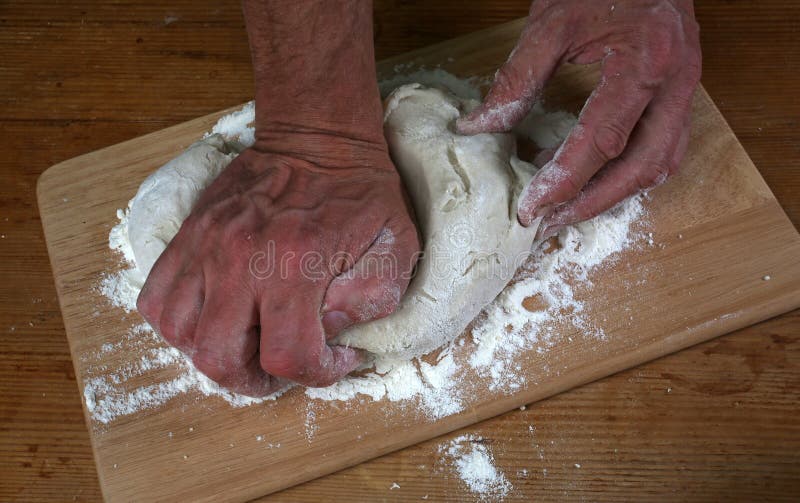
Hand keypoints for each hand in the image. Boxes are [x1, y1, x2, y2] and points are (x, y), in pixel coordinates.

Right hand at [137, 138, 419, 395]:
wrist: (318, 138)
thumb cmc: (363, 193)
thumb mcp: (395, 246)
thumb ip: (370, 299)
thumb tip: (327, 333)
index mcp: (297, 264)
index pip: (288, 356)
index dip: (316, 375)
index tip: (334, 357)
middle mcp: (241, 259)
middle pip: (218, 358)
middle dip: (253, 381)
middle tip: (280, 367)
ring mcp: (206, 245)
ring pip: (178, 332)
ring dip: (212, 353)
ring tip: (245, 342)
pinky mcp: (188, 235)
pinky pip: (156, 297)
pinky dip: (178, 322)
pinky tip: (214, 316)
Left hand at [457, 0, 700, 237]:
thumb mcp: (552, 22)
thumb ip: (518, 78)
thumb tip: (479, 127)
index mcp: (645, 63)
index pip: (602, 140)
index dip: (564, 180)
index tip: (530, 209)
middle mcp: (676, 85)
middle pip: (640, 168)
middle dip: (591, 204)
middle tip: (547, 224)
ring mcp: (686, 92)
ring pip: (657, 166)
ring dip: (611, 195)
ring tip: (563, 209)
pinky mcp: (681, 96)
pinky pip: (662, 150)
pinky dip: (625, 174)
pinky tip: (589, 179)